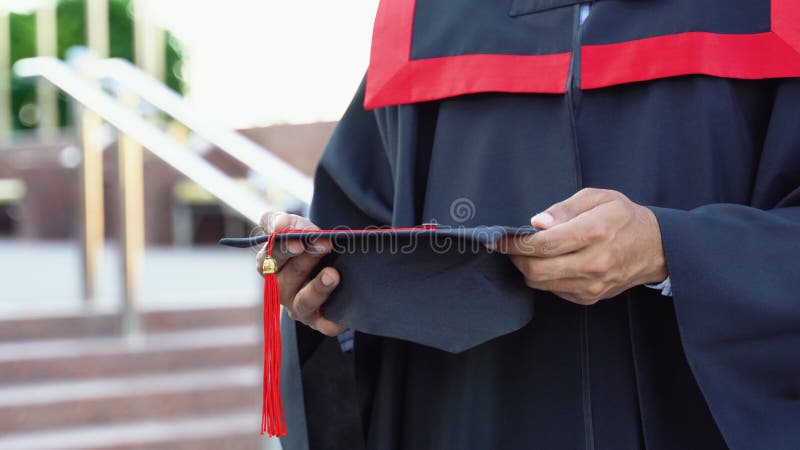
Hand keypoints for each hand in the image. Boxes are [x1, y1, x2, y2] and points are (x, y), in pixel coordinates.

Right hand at [256, 211, 344, 335]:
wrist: (335, 263)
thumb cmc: (310, 243)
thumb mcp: (297, 226)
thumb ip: (284, 222)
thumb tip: (280, 225)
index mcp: (269, 265)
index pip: (269, 257)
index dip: (284, 249)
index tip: (300, 241)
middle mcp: (281, 289)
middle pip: (288, 277)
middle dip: (307, 260)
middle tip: (325, 245)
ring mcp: (299, 307)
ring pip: (304, 302)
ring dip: (318, 288)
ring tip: (333, 274)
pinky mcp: (319, 322)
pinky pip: (325, 325)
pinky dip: (334, 320)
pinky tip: (344, 312)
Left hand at [495, 188, 667, 304]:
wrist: (655, 247)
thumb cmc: (624, 217)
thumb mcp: (597, 198)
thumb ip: (564, 209)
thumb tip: (537, 223)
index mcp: (593, 233)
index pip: (542, 244)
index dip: (513, 243)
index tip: (497, 238)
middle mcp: (593, 263)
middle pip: (535, 270)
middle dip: (515, 258)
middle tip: (509, 246)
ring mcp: (592, 284)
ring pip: (541, 283)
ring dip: (527, 268)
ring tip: (529, 252)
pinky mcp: (590, 297)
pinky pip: (554, 290)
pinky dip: (545, 278)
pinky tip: (551, 263)